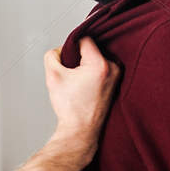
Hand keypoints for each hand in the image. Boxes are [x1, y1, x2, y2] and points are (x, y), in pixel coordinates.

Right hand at [44, 36, 118, 161]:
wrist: (80, 131)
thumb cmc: (70, 109)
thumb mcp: (53, 76)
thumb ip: (52, 55)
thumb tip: (61, 50)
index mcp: (101, 64)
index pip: (84, 39)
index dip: (70, 47)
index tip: (66, 62)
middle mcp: (113, 68)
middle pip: (92, 48)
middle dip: (78, 57)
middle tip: (71, 75)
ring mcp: (116, 76)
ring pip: (96, 58)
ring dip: (85, 65)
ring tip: (78, 83)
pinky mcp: (116, 83)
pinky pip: (101, 68)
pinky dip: (91, 73)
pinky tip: (85, 87)